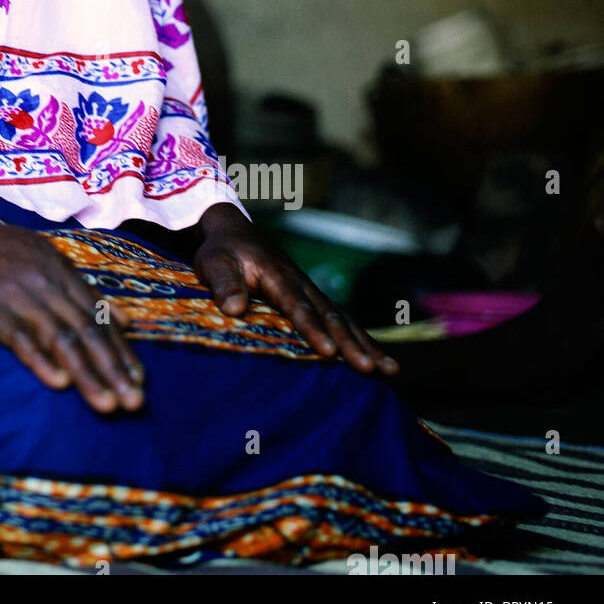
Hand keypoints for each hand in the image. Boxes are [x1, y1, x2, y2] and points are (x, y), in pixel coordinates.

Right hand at [0, 203, 145, 414]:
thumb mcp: (42, 256)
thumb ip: (81, 289)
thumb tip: (124, 318)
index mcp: (60, 270)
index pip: (99, 314)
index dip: (121, 350)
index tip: (140, 381)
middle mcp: (46, 281)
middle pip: (86, 330)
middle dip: (114, 368)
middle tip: (135, 403)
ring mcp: (18, 293)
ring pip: (60, 338)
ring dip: (87, 374)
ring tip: (106, 404)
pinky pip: (19, 336)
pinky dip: (40, 360)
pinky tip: (58, 382)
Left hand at [192, 203, 399, 375]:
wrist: (234, 232)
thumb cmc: (222, 251)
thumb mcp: (214, 263)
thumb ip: (224, 283)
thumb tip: (234, 309)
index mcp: (277, 276)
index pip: (297, 306)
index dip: (313, 329)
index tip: (328, 352)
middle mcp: (301, 283)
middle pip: (330, 315)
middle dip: (351, 344)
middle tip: (370, 369)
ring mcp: (311, 290)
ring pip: (343, 318)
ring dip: (366, 344)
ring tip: (389, 370)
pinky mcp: (314, 298)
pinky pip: (342, 319)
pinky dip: (361, 339)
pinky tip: (379, 359)